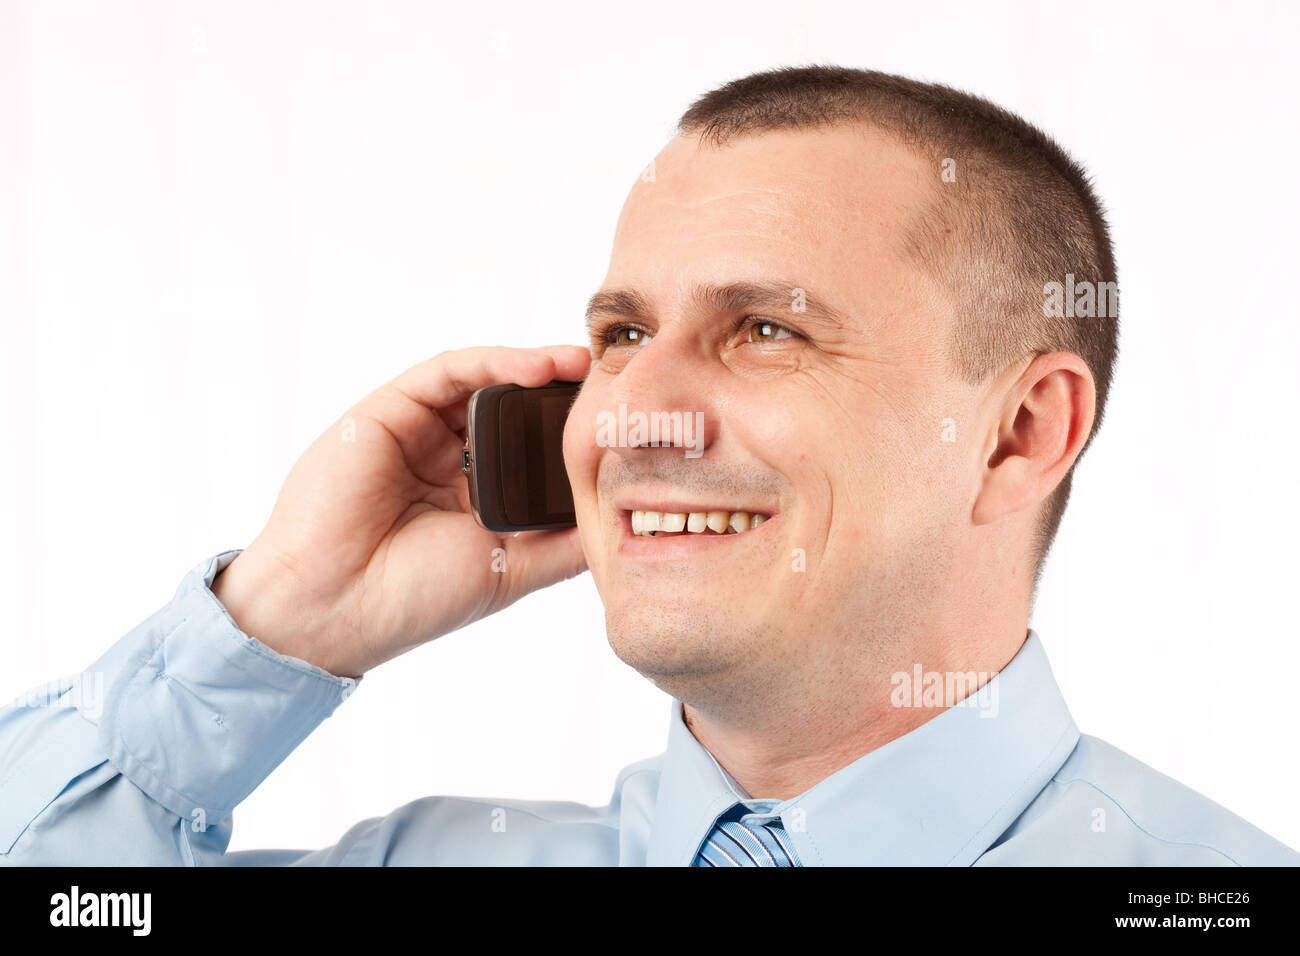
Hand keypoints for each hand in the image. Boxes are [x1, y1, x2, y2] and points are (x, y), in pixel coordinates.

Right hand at [212, 345, 591, 677]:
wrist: (335, 609)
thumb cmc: (414, 600)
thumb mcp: (512, 570)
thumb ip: (562, 542)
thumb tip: (622, 520)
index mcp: (476, 495)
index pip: (534, 449)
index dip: (575, 434)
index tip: (627, 424)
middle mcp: (449, 458)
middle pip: (515, 409)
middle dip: (565, 393)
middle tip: (615, 382)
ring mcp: (420, 432)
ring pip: (487, 382)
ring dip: (538, 368)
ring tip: (585, 365)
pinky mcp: (389, 409)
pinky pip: (450, 372)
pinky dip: (496, 363)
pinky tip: (539, 369)